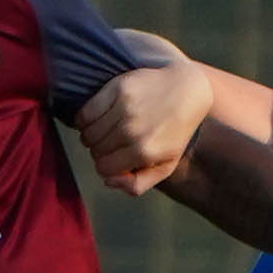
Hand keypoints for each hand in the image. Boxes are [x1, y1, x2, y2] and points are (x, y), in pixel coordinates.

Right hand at [74, 37, 211, 195]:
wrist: (187, 91)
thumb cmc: (174, 131)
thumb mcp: (166, 165)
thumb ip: (138, 184)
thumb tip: (107, 181)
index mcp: (144, 152)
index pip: (103, 168)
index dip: (106, 166)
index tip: (114, 158)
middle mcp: (132, 131)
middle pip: (95, 150)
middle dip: (100, 151)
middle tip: (112, 143)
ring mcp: (124, 108)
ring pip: (88, 133)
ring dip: (92, 136)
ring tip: (105, 131)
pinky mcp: (117, 88)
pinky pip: (85, 112)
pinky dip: (85, 119)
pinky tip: (97, 118)